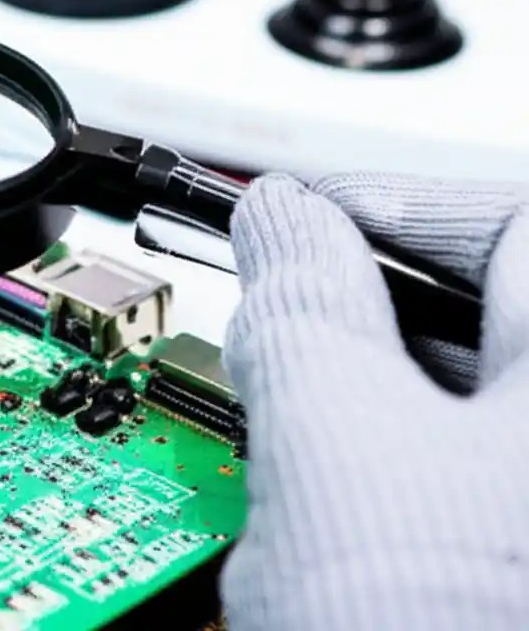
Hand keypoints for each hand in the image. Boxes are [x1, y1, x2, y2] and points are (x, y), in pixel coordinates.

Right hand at [220, 173, 528, 628]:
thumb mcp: (340, 450)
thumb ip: (305, 306)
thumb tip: (277, 218)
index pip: (506, 224)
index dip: (377, 205)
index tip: (282, 219)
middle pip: (482, 325)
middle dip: (359, 321)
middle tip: (268, 338)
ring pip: (465, 415)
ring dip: (361, 411)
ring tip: (289, 459)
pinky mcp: (507, 568)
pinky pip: (457, 490)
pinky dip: (384, 484)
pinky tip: (330, 526)